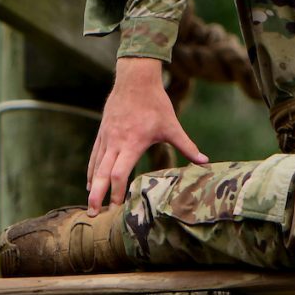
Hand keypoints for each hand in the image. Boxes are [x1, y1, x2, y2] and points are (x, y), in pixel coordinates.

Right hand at [86, 57, 207, 212]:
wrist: (135, 80)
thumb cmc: (155, 104)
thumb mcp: (172, 126)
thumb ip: (187, 146)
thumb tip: (205, 162)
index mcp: (132, 143)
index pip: (119, 173)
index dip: (116, 191)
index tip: (117, 207)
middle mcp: (116, 142)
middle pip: (102, 174)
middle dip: (97, 195)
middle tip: (93, 214)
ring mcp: (106, 137)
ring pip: (95, 165)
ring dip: (92, 185)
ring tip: (90, 203)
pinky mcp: (102, 132)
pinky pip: (94, 155)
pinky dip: (91, 170)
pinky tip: (90, 182)